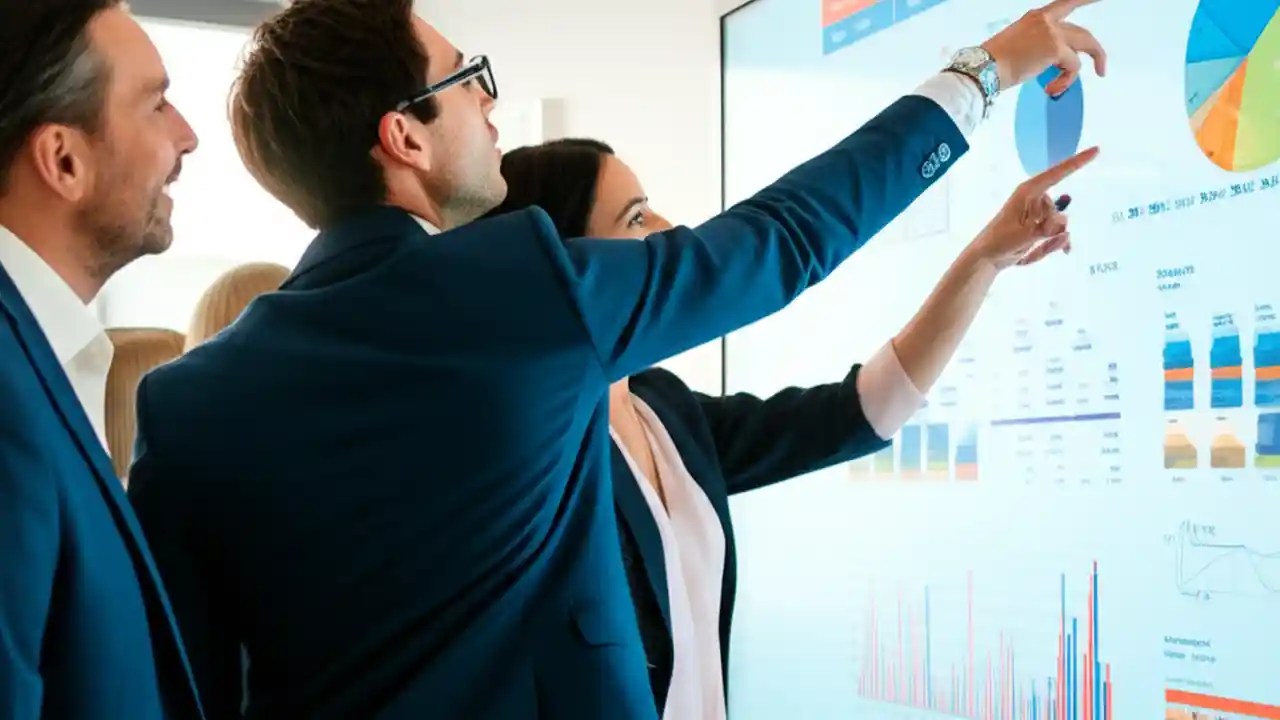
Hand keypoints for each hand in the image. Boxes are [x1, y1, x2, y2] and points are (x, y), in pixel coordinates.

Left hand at [966, 146, 1098, 270]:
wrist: (987, 257)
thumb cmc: (1000, 241)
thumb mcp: (1023, 235)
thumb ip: (1045, 229)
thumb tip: (1063, 223)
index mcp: (1028, 192)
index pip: (1057, 173)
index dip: (1077, 162)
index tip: (1096, 150)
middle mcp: (1035, 199)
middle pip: (1058, 208)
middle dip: (1053, 226)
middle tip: (1033, 238)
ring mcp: (1038, 212)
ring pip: (1060, 222)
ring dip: (1053, 237)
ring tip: (1032, 247)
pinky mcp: (1040, 224)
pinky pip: (1059, 231)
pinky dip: (1060, 241)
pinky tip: (1064, 251)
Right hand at [981, 0, 1107, 95]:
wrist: (984, 68)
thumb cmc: (992, 62)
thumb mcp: (1017, 45)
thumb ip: (1038, 45)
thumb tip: (1050, 61)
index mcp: (1035, 17)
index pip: (1066, 4)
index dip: (1085, 0)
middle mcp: (1046, 21)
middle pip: (1082, 33)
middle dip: (1096, 52)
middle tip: (1101, 67)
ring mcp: (1053, 33)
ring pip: (1086, 46)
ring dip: (1088, 65)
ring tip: (1077, 82)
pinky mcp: (1056, 48)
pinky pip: (1073, 67)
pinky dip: (1065, 81)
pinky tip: (1052, 88)